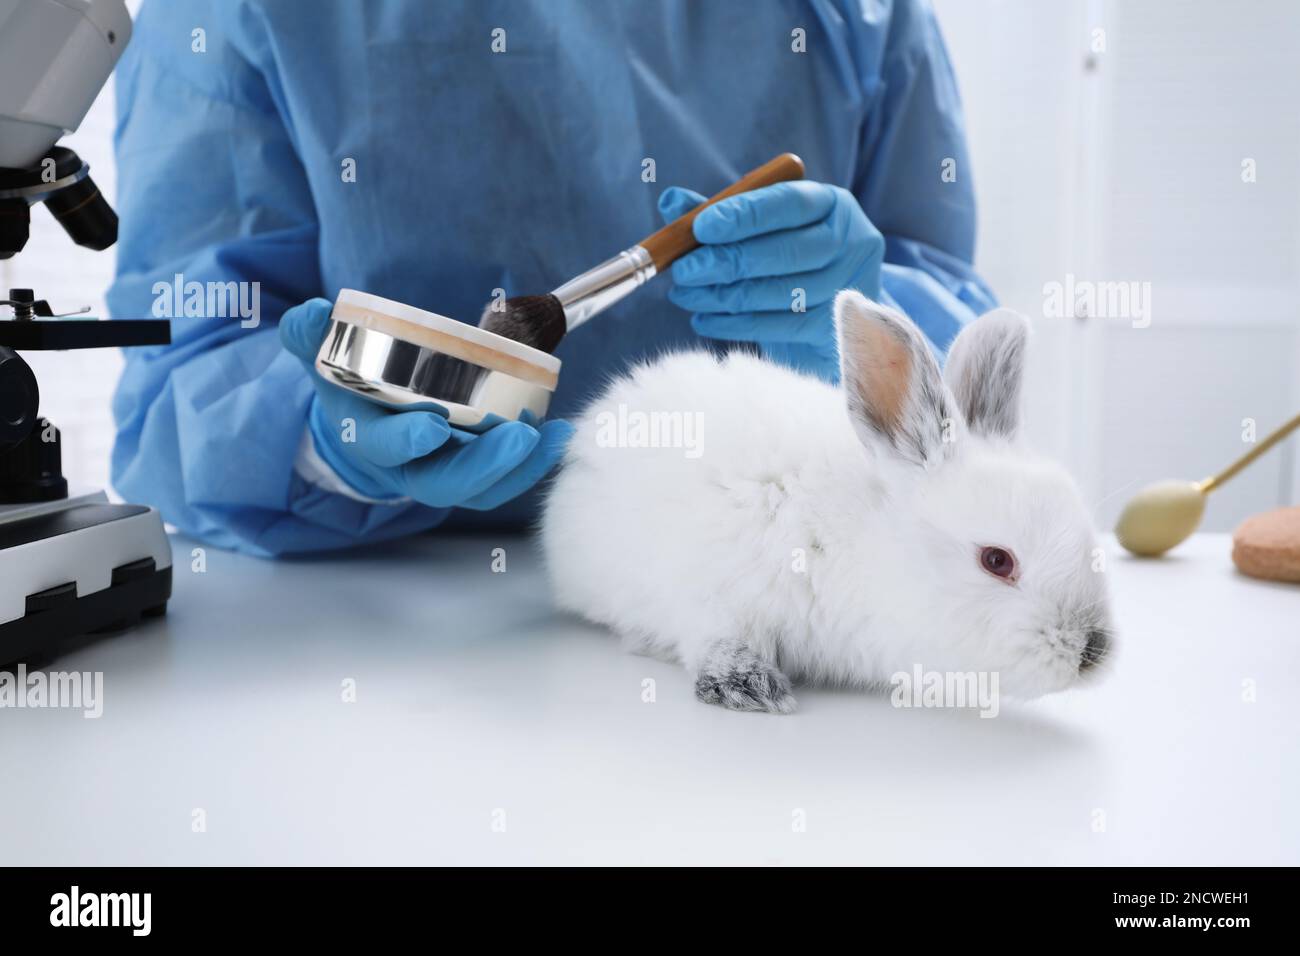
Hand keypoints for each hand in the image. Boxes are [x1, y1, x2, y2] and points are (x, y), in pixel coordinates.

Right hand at [279, 299, 571, 509]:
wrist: (365, 421)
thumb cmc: (349, 387)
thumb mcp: (320, 359)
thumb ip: (309, 336)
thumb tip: (315, 311)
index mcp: (367, 439)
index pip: (385, 447)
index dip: (406, 441)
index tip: (431, 425)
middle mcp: (408, 467)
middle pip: (446, 481)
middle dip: (483, 464)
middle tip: (517, 437)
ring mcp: (444, 474)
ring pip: (483, 487)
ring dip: (521, 466)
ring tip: (551, 436)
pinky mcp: (475, 475)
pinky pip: (506, 481)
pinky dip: (535, 463)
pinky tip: (560, 435)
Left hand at [658, 181, 884, 380]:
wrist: (832, 318)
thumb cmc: (788, 262)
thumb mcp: (760, 230)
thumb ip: (718, 213)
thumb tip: (671, 200)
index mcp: (831, 204)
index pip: (788, 203)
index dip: (744, 215)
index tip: (701, 228)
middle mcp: (849, 241)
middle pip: (784, 251)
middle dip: (726, 261)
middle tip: (683, 271)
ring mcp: (847, 286)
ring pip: (778, 292)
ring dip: (723, 296)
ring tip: (685, 295)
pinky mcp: (836, 327)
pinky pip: (777, 326)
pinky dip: (733, 324)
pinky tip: (703, 321)